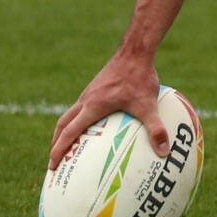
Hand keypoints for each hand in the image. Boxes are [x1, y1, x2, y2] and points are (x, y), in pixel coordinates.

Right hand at [50, 51, 166, 168]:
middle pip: (62, 124)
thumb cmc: (139, 77)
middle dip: (56, 143)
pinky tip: (94, 126)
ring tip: (68, 147)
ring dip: (65, 130)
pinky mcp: (96, 88)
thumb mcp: (149, 105)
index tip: (51, 165)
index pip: (68, 132)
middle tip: (54, 161)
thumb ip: (156, 129)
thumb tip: (165, 152)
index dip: (58, 150)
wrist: (135, 51)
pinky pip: (82, 107)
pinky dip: (79, 120)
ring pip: (70, 114)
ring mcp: (90, 93)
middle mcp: (86, 100)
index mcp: (92, 107)